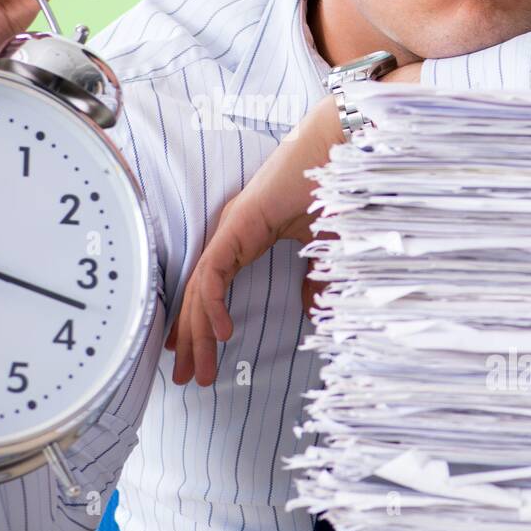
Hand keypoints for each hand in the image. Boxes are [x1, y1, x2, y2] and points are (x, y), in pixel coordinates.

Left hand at [165, 95, 343, 386]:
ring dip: (195, 331)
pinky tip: (222, 333)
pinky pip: (214, 271)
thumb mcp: (324, 249)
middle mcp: (230, 234)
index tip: (200, 360)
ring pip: (199, 288)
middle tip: (188, 378)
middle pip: (198, 295)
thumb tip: (312, 307)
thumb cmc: (333, 189)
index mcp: (244, 238)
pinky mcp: (237, 224)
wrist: (342, 151)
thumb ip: (316, 279)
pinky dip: (211, 304)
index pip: (212, 290)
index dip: (202, 327)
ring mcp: (230, 228)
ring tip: (198, 368)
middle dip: (191, 341)